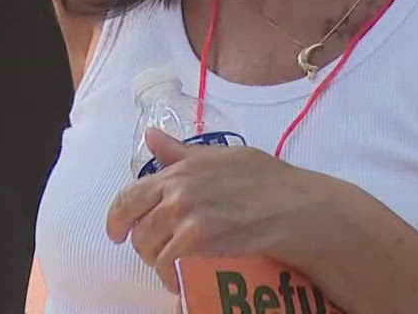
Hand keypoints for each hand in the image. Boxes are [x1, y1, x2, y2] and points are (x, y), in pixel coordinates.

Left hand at [106, 128, 351, 293]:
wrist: (301, 209)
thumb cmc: (268, 181)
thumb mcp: (222, 156)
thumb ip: (182, 152)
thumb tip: (151, 136)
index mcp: (179, 171)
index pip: (129, 197)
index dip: (117, 219)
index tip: (117, 234)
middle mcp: (177, 193)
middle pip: (138, 230)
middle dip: (144, 246)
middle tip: (159, 254)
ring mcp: (188, 218)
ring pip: (151, 251)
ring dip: (158, 264)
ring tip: (174, 268)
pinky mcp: (201, 243)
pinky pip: (170, 266)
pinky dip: (173, 278)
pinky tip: (184, 281)